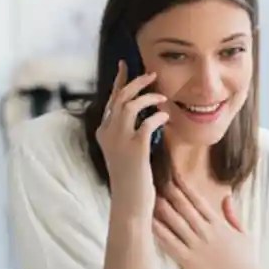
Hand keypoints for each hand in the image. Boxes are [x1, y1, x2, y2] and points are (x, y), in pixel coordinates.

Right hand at [96, 61, 169, 216]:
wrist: (130, 202)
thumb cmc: (131, 178)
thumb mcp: (125, 151)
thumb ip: (128, 132)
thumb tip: (143, 114)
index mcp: (103, 132)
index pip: (111, 99)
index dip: (119, 81)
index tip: (126, 65)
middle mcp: (108, 133)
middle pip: (120, 97)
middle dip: (136, 82)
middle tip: (151, 74)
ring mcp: (120, 140)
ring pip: (130, 105)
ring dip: (148, 97)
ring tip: (162, 97)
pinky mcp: (136, 148)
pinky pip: (147, 122)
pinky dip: (158, 116)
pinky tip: (165, 117)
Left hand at [153, 176, 268, 268]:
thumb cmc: (245, 259)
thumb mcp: (243, 233)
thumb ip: (233, 215)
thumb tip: (227, 197)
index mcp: (218, 223)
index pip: (198, 200)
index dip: (184, 186)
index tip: (174, 174)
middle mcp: (206, 231)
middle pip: (183, 207)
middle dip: (169, 192)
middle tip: (155, 178)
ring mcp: (196, 246)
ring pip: (175, 222)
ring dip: (161, 207)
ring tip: (148, 195)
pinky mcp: (188, 260)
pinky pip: (170, 243)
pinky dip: (159, 231)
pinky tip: (149, 222)